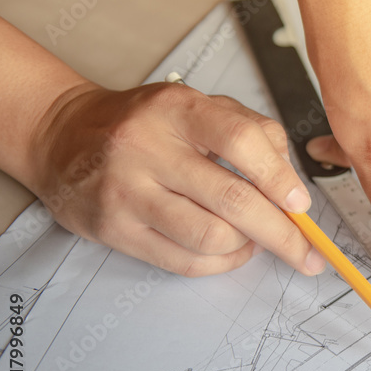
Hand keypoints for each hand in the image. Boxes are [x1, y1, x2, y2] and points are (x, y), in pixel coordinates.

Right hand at [28, 81, 327, 277]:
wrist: (64, 138)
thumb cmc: (144, 124)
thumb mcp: (198, 106)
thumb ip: (251, 131)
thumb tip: (291, 181)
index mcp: (176, 110)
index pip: (241, 140)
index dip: (279, 177)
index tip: (301, 203)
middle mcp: (147, 147)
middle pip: (232, 199)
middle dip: (282, 232)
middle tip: (306, 250)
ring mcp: (127, 192)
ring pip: (210, 236)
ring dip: (248, 246)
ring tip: (258, 240)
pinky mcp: (114, 230)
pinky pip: (183, 261)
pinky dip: (221, 264)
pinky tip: (233, 252)